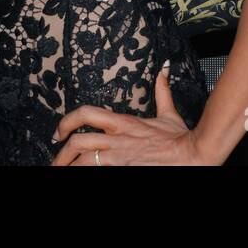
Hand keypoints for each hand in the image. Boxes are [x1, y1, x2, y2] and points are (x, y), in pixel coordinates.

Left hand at [50, 63, 210, 165]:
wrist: (192, 156)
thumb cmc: (180, 139)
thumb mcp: (168, 113)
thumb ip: (161, 92)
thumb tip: (163, 71)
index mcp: (123, 121)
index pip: (86, 114)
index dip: (67, 121)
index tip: (59, 132)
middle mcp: (117, 138)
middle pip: (78, 142)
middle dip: (61, 153)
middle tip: (55, 160)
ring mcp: (119, 157)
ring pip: (83, 161)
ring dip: (68, 166)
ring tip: (60, 171)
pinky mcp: (123, 169)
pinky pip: (98, 171)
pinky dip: (86, 173)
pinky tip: (80, 176)